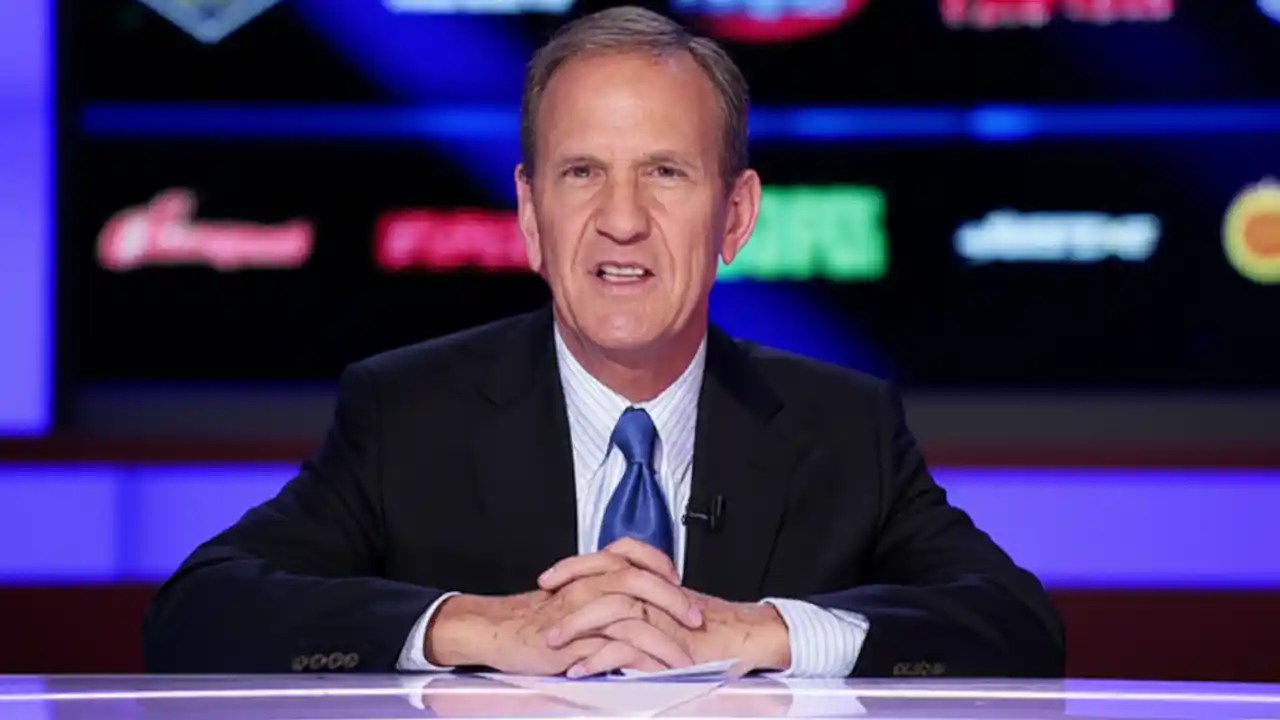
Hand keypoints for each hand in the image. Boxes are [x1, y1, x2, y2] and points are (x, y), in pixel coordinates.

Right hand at [426, 541, 704, 674]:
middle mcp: (587, 584)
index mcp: (589, 570)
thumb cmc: (532, 616)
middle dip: (673, 599)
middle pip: (639, 580)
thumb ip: (599, 592)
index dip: (660, 564)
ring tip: (683, 656)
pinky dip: (638, 660)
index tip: (679, 580)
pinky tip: (654, 673)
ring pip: (632, 612)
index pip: (633, 553)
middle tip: (696, 618)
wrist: (495, 629)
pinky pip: (614, 647)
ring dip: (663, 636)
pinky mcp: (574, 640)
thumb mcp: (570, 596)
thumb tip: (632, 601)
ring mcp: (581, 611)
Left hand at [539, 539, 790, 676]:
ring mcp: (662, 618)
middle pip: (606, 578)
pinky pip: (627, 649)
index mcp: (655, 580)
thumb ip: (643, 600)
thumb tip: (605, 603)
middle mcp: (657, 593)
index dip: (577, 564)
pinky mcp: (668, 647)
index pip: (611, 557)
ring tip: (553, 644)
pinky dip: (599, 659)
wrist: (749, 637)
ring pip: (612, 610)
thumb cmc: (713, 626)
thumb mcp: (672, 606)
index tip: (549, 577)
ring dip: (577, 628)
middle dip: (568, 590)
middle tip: (543, 604)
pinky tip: (580, 669)